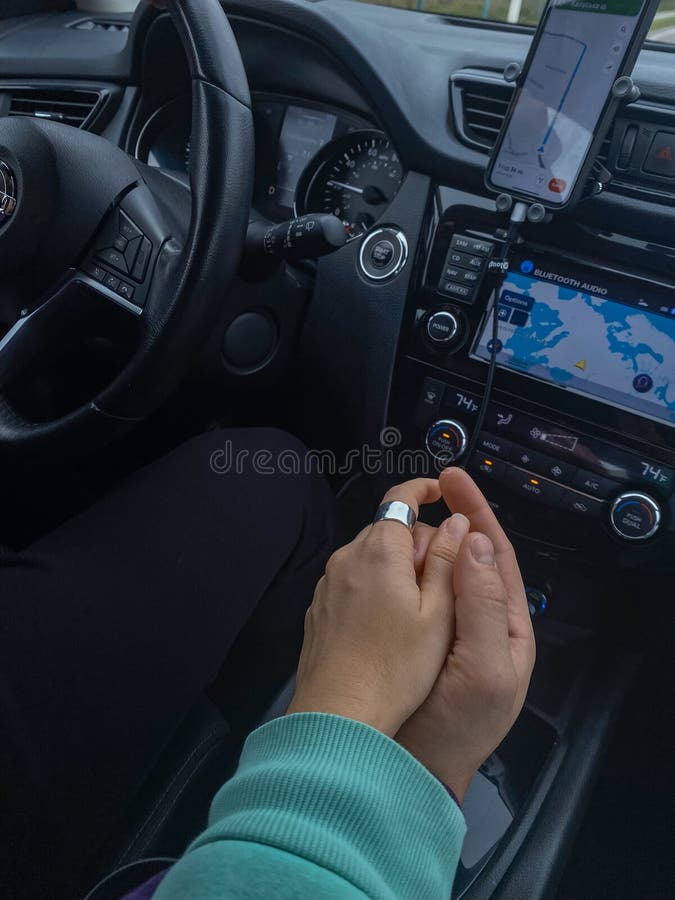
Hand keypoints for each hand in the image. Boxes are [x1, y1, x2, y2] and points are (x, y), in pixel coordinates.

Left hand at [288, 479, 470, 736]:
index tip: (443, 492)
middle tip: (444, 577)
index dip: (424, 489)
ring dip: (396, 567)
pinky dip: (374, 588)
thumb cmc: (396, 666)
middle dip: (418, 540)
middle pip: (388, 529)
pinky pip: (353, 581)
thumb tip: (458, 522)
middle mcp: (347, 556)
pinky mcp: (319, 608)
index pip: (401, 497)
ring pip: (370, 557)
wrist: (339, 714)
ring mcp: (328, 583)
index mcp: (380, 549)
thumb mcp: (438, 615)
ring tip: (419, 611)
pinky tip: (388, 626)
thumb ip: (449, 561)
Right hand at [397, 468, 535, 801]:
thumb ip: (484, 605)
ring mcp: (444, 627)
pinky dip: (398, 570)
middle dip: (445, 523)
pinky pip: (410, 591)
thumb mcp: (484, 668)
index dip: (476, 512)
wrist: (411, 771)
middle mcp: (479, 620)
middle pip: (466, 555)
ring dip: (418, 544)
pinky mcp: (413, 635)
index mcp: (507, 625)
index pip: (496, 555)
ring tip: (396, 526)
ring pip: (434, 570)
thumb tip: (476, 540)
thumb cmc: (457, 726)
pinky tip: (381, 561)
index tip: (452, 477)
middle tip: (416, 501)